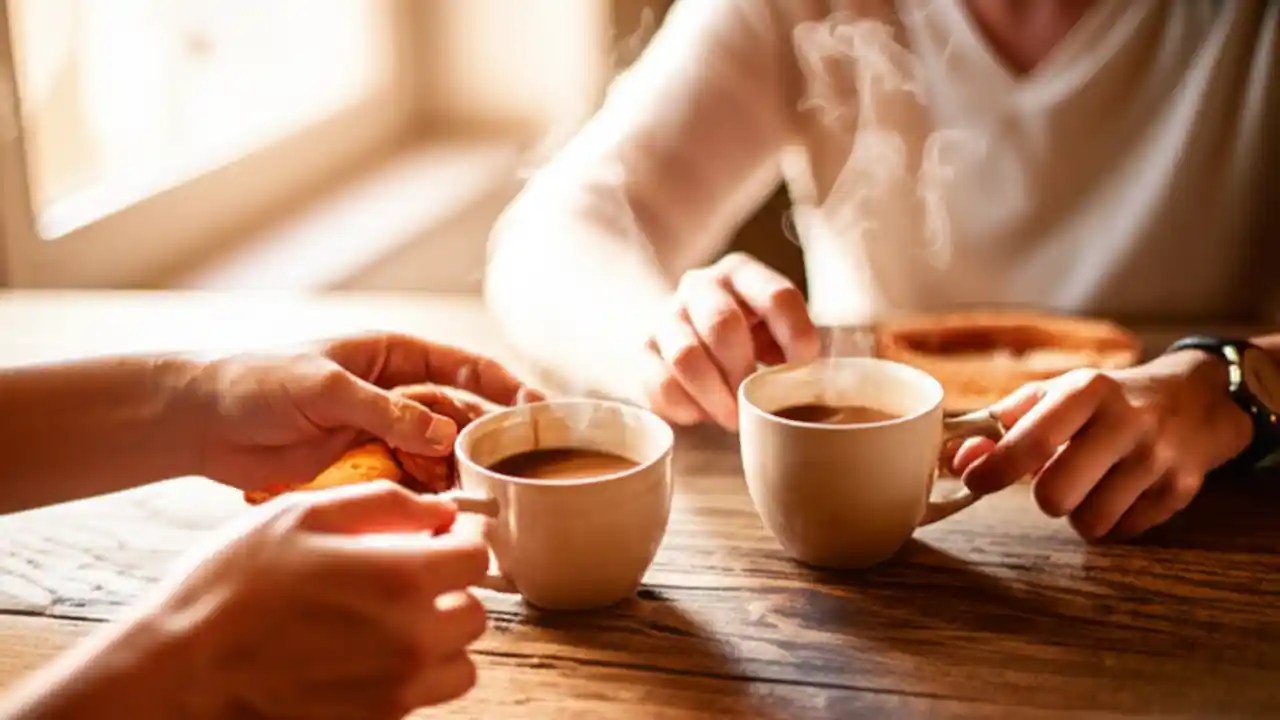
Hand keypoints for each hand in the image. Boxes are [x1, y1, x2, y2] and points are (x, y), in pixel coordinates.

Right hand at [138, 482, 486, 718]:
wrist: (178, 673)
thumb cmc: (231, 587)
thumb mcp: (301, 515)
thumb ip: (384, 503)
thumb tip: (443, 511)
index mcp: (399, 578)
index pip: (477, 558)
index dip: (454, 544)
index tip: (430, 544)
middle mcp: (411, 638)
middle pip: (476, 611)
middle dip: (448, 591)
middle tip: (403, 583)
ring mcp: (397, 688)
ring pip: (460, 661)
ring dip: (438, 639)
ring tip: (387, 623)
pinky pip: (426, 697)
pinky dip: (413, 677)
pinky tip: (367, 656)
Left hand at [188, 332, 539, 491]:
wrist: (202, 421)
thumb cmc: (257, 382)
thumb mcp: (324, 388)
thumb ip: (386, 412)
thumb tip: (443, 437)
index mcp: (393, 355)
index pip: (465, 368)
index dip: (506, 388)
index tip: (539, 411)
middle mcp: (395, 392)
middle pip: (461, 415)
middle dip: (489, 438)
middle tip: (516, 468)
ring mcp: (381, 431)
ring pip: (440, 453)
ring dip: (460, 471)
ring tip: (481, 494)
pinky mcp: (364, 466)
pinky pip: (410, 479)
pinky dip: (428, 492)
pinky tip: (442, 507)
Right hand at [642, 253, 820, 428]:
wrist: (685, 333)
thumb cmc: (745, 336)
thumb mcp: (773, 328)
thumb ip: (791, 345)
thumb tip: (808, 379)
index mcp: (741, 273)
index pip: (775, 296)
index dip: (796, 335)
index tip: (803, 367)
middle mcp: (699, 286)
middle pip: (722, 324)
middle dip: (744, 372)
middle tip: (757, 402)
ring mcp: (666, 316)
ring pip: (686, 357)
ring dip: (716, 397)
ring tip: (734, 418)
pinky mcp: (643, 350)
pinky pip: (661, 385)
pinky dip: (688, 408)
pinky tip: (703, 414)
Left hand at [956, 352, 1252, 540]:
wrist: (1193, 401)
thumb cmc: (1105, 402)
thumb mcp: (1055, 395)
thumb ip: (1001, 424)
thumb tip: (959, 460)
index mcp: (1088, 391)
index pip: (1032, 441)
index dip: (994, 469)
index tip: (974, 481)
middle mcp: (1127, 422)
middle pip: (1056, 495)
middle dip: (1043, 497)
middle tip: (1052, 482)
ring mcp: (1157, 459)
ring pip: (1089, 522)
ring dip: (1079, 513)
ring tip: (1090, 485)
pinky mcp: (1180, 491)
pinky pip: (1122, 532)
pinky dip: (1112, 520)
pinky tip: (1120, 491)